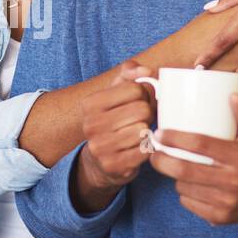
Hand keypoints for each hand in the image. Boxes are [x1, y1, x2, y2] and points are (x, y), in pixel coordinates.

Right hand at [79, 60, 157, 188]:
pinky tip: (139, 148)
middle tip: (141, 119)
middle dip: (147, 113)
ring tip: (139, 133)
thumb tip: (146, 72)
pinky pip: (145, 151)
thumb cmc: (113, 119)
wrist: (99, 159)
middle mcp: (90, 125)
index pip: (135, 89)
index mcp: (90, 104)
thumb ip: (130, 73)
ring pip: (144, 130)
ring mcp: (100, 147)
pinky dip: (147, 148)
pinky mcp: (113, 166)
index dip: (144, 94)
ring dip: (147, 132)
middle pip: (142, 110)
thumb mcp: (116, 92)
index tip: (138, 102)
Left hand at [148, 94, 237, 225]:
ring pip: (183, 187)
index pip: (201, 144)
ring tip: (174, 167)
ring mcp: (225, 202)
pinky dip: (183, 193)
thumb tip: (232, 95)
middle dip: (162, 160)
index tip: (160, 133)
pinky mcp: (218, 217)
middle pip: (185, 170)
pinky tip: (187, 185)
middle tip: (153, 152)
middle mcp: (233, 181)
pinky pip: (188, 203)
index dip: (176, 138)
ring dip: (173, 176)